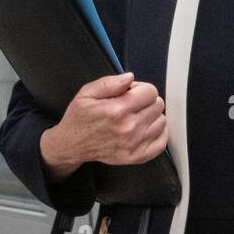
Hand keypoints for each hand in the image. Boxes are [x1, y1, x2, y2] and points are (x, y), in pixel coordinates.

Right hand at [45, 73, 167, 171]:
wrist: (72, 145)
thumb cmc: (80, 118)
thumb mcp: (87, 93)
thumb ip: (110, 83)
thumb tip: (130, 77)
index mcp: (117, 110)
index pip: (150, 92)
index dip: (141, 89)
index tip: (131, 93)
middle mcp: (128, 128)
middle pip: (158, 105)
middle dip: (146, 101)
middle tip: (132, 105)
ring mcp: (134, 144)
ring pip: (162, 121)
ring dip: (151, 117)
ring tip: (136, 117)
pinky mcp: (137, 157)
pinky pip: (162, 142)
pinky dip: (158, 133)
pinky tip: (146, 129)